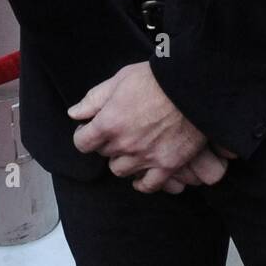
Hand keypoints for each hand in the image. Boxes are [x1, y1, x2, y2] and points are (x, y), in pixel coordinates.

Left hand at [68, 63, 227, 193]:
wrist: (191, 87)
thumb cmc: (154, 79)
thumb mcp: (119, 80)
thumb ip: (94, 99)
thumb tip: (74, 114)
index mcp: (109, 123)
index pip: (82, 143)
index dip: (83, 136)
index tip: (89, 130)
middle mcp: (124, 145)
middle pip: (104, 154)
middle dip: (106, 143)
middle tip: (117, 132)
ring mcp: (146, 158)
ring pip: (121, 171)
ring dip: (122, 160)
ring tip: (130, 149)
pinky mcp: (167, 165)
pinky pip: (148, 185)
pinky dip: (142, 183)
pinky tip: (140, 176)